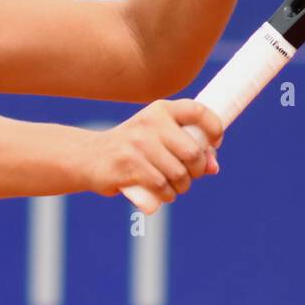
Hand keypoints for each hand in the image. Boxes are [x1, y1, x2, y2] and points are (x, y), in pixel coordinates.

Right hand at [84, 99, 224, 203]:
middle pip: (192, 151)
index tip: (214, 143)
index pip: (198, 111)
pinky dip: (168, 194)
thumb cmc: (133, 149)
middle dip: (197, 170)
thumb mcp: (158, 139)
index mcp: (160, 110)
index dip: (214, 128)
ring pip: (179, 173)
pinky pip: (162, 186)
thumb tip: (213, 167)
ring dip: (182, 186)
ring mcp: (138, 143)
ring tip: (174, 186)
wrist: (89, 156)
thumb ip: (186, 148)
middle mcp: (150, 122)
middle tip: (189, 175)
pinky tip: (163, 193)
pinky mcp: (128, 165)